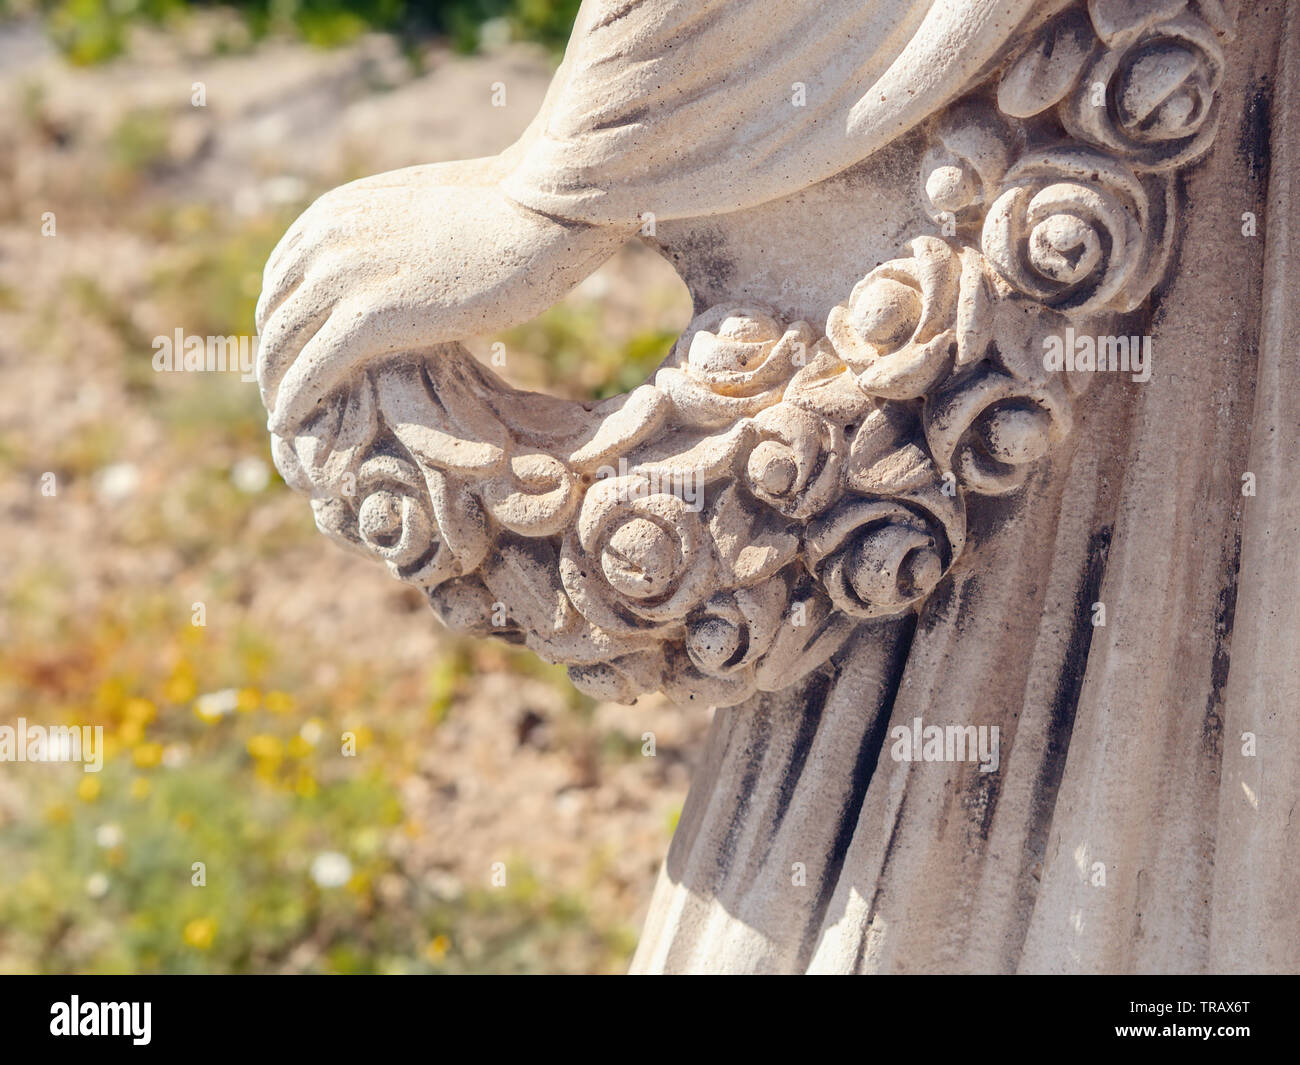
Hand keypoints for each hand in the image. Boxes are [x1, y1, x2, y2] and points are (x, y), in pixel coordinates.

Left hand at [256, 162, 627, 435]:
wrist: (543, 211)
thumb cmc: (509, 211)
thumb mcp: (429, 214)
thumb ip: (396, 240)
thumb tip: (406, 269)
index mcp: (336, 211)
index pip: (282, 277)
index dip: (282, 323)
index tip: (294, 357)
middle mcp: (326, 237)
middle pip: (275, 313)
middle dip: (273, 359)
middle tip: (283, 399)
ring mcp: (345, 274)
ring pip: (283, 344)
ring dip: (276, 387)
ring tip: (283, 423)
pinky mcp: (370, 315)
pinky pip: (312, 369)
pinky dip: (294, 401)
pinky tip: (288, 426)